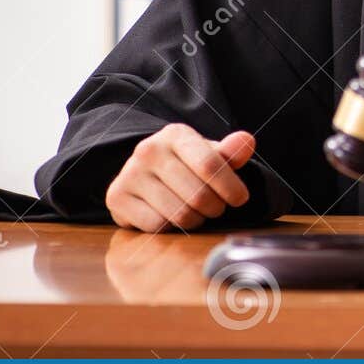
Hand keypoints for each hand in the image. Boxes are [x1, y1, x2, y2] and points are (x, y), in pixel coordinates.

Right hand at [106, 123, 254, 231]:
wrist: (146, 175)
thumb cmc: (187, 165)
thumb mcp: (210, 155)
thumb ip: (231, 152)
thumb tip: (246, 142)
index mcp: (175, 134)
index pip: (209, 164)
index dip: (230, 186)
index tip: (240, 199)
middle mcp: (148, 150)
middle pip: (197, 194)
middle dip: (215, 207)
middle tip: (216, 207)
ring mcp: (129, 174)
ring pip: (178, 213)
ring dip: (196, 219)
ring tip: (197, 212)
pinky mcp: (116, 197)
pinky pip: (157, 226)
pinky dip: (171, 228)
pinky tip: (172, 217)